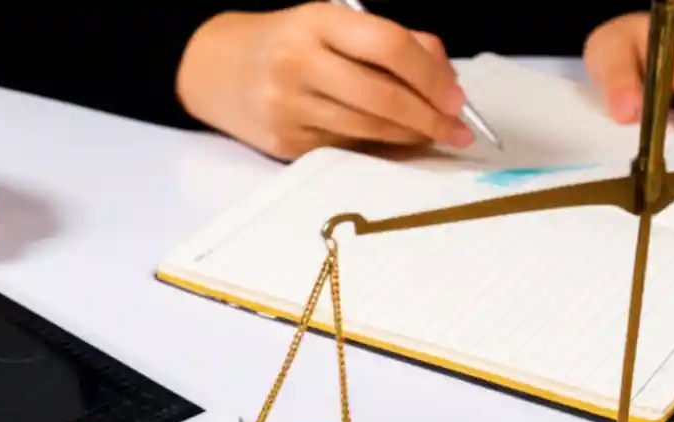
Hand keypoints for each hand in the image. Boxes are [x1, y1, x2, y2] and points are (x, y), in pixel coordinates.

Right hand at [176, 2, 470, 159]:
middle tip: (456, 130)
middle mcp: (298, 63)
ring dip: (409, 137)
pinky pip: (347, 147)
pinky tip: (393, 142)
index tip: (456, 97)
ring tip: (432, 135)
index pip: (389, 46)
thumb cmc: (288, 42)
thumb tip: (444, 79)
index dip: (431, 75)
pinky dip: (377, 147)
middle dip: (428, 117)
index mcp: (317, 22)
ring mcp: (288, 106)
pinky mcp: (284, 142)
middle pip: (382, 96)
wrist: (217, 69)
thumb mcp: (333, 24)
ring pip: (368, 129)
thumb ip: (392, 42)